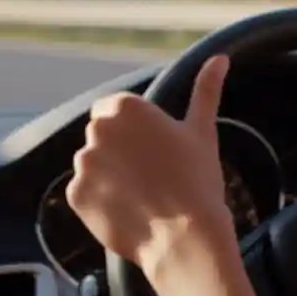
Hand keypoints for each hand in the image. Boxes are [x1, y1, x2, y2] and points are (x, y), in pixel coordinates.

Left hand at [67, 55, 233, 277]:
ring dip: (109, 173)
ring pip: (93, 164)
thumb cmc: (197, 180)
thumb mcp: (202, 130)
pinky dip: (100, 199)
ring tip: (141, 193)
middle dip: (119, 149)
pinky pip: (85, 192)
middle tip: (151, 171)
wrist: (184, 237)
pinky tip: (128, 209)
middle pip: (102, 135)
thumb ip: (205, 90)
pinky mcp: (75, 196)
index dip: (133, 128)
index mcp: (125, 109)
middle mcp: (97, 131)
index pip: (113, 108)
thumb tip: (220, 58)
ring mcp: (83, 165)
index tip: (152, 147)